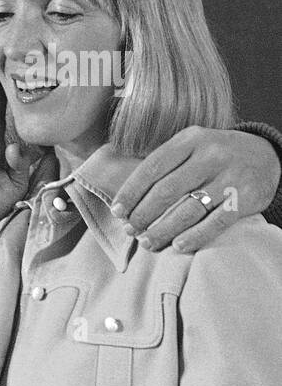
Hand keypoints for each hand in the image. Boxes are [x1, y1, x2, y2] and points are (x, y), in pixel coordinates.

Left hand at [112, 126, 280, 251]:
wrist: (267, 155)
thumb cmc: (215, 155)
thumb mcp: (192, 146)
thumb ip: (164, 164)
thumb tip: (127, 200)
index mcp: (190, 139)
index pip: (151, 168)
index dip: (130, 193)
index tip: (117, 211)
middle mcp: (210, 155)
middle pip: (167, 190)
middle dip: (143, 214)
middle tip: (130, 230)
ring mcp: (230, 177)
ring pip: (189, 209)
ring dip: (163, 229)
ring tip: (147, 242)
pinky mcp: (246, 198)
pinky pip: (216, 222)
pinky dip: (195, 236)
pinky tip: (177, 246)